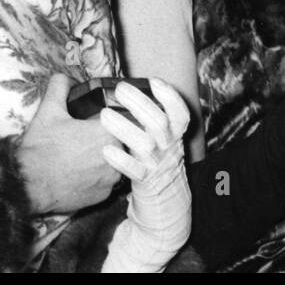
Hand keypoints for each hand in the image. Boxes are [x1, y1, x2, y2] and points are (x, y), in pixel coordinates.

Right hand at [14, 73, 118, 213]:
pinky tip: (82, 171)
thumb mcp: (48, 110)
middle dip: (108, 138)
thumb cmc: (41, 148)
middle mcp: (116, 156)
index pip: (122, 119)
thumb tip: (65, 77)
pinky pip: (107, 181)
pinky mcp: (103, 196)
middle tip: (88, 136)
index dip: (110, 118)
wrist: (29, 185)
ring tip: (84, 154)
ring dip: (106, 157)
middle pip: (121, 141)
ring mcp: (111, 179)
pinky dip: (98, 176)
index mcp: (107, 132)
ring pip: (117, 162)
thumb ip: (60, 86)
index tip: (98, 120)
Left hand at [100, 79, 190, 271]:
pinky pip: (135, 171)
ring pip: (145, 145)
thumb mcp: (161, 137)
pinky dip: (121, 160)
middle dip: (140, 104)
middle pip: (159, 123)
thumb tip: (126, 89)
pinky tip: (106, 151)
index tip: (154, 81)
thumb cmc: (156, 159)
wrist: (166, 202)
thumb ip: (149, 116)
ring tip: (104, 116)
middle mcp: (170, 147)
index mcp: (175, 133)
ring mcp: (158, 165)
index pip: (180, 113)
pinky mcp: (146, 182)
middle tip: (120, 89)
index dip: (169, 97)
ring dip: (125, 129)